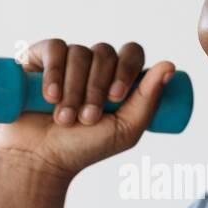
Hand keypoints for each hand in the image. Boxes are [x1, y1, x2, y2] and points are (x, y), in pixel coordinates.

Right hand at [0, 39, 175, 180]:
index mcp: (117, 78)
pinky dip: (54, 71)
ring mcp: (66, 60)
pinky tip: (51, 96)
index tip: (116, 98)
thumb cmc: (82, 148)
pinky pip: (54, 48)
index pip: (131, 53)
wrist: (39, 159)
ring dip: (74, 89)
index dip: (126, 69)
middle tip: (87, 119)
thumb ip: (149, 101)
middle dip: (96, 88)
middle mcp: (92, 65)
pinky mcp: (38, 58)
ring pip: (79, 53)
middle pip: (105, 53)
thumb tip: (169, 65)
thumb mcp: (125, 130)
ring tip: (64, 119)